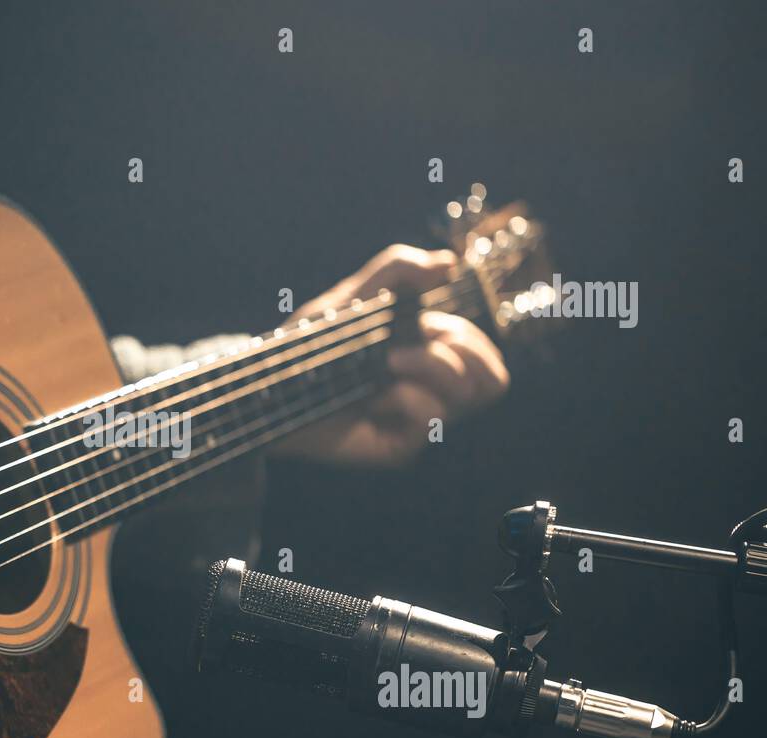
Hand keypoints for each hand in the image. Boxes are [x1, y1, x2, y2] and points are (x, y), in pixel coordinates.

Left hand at [275, 244, 508, 466]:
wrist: (273, 386)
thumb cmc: (310, 344)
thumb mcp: (353, 296)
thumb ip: (398, 269)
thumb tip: (449, 263)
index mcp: (429, 355)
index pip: (485, 355)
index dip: (468, 336)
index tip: (425, 324)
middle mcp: (429, 390)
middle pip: (493, 378)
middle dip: (457, 350)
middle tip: (404, 349)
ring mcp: (417, 420)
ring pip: (469, 393)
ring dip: (431, 367)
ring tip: (387, 366)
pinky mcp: (401, 445)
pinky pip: (433, 417)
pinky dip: (407, 398)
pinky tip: (375, 399)